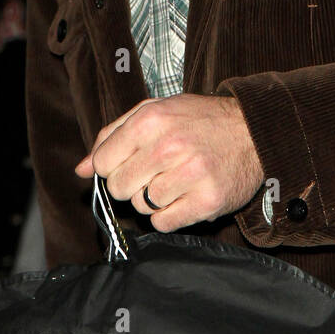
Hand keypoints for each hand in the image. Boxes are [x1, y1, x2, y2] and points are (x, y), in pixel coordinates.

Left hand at [74, 94, 264, 232]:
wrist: (253, 131)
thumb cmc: (199, 121)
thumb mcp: (155, 111)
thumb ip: (113, 136)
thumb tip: (81, 169)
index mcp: (150, 121)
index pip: (102, 162)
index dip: (112, 166)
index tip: (130, 161)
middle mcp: (168, 147)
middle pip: (119, 187)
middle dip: (131, 184)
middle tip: (155, 171)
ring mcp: (190, 175)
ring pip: (142, 206)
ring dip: (154, 199)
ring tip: (176, 180)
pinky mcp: (207, 201)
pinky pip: (163, 222)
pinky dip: (169, 214)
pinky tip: (185, 195)